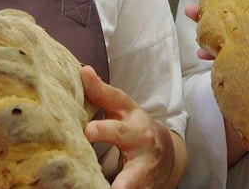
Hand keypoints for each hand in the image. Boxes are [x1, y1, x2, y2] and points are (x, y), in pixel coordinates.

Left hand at [81, 65, 180, 188]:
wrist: (167, 155)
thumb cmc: (133, 129)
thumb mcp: (121, 111)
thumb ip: (100, 94)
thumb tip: (81, 71)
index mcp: (131, 114)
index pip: (115, 97)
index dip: (98, 86)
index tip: (84, 74)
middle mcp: (140, 136)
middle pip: (121, 132)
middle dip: (105, 131)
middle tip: (89, 131)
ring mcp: (144, 162)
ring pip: (134, 173)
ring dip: (125, 181)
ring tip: (116, 188)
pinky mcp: (143, 182)